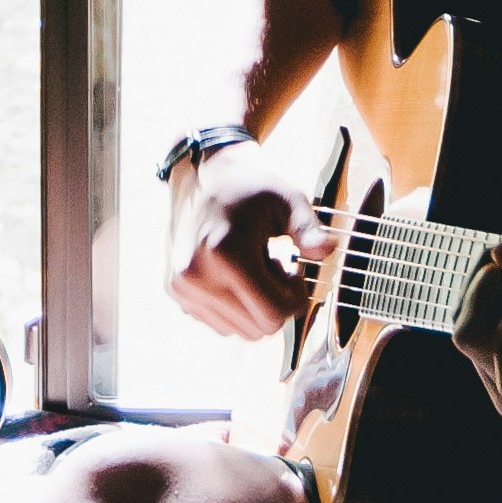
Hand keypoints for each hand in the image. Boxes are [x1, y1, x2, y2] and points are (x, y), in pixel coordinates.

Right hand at [167, 139, 332, 339]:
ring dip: (253, 306)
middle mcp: (197, 275)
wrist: (202, 171)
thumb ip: (309, 231)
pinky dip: (233, 306)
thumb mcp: (288, 200)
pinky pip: (217, 322)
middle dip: (275, 302)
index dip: (295, 297)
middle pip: (258, 329)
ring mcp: (182, 285)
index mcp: (226, 254)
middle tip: (274, 265)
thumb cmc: (250, 185)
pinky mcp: (174, 289)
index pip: (274, 315)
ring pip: (237, 331)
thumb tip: (328, 250)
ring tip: (253, 268)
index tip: (292, 267)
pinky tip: (234, 274)